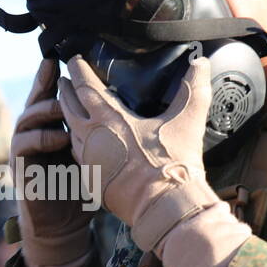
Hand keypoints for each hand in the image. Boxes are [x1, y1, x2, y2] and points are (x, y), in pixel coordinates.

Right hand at [11, 58, 92, 266]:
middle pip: (36, 99)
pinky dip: (42, 137)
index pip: (54, 95)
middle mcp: (36, 133)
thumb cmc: (81, 190)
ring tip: (62, 106)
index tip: (62, 54)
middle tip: (53, 66)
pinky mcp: (22, 168)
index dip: (55, 76)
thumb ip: (101, 134)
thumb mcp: (94, 156)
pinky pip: (25, 144)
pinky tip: (60, 136)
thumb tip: (135, 112)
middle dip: (43, 81)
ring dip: (44, 109)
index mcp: (53, 127)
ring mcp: (26, 150)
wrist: (63, 226)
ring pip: (27, 117)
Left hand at [57, 55, 218, 252]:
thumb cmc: (173, 164)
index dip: (78, 69)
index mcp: (108, 119)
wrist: (164, 208)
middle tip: (64, 80)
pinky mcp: (93, 182)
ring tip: (72, 109)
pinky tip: (85, 143)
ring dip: (69, 118)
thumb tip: (202, 63)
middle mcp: (91, 138)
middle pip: (68, 108)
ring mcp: (90, 162)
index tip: (74, 59)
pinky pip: (78, 156)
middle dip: (66, 92)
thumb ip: (193, 89)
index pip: (85, 86)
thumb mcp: (187, 120)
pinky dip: (78, 143)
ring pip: (71, 133)